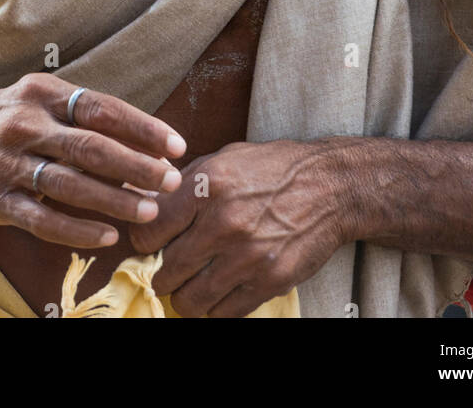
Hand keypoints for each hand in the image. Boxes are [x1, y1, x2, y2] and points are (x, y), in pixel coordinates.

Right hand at [0, 73, 186, 246]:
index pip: (102, 108)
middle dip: (137, 166)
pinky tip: (107, 236)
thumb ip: (84, 113)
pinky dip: (77, 230)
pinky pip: (42, 219)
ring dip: (114, 200)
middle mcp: (25, 125)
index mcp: (43, 93)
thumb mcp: (41, 98)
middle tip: (171, 181)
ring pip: (70, 185)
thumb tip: (145, 139)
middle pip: (91, 148)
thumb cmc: (9, 119)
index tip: (176, 145)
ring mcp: (8, 164)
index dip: (142, 128)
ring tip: (149, 211)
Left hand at [128, 138, 357, 316]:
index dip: (145, 242)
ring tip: (193, 285)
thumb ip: (183, 185)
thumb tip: (143, 206)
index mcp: (207, 185)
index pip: (149, 231)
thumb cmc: (272, 170)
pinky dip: (216, 308)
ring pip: (189, 301)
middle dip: (163, 274)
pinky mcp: (269, 282)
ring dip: (186, 297)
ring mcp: (247, 256)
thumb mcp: (223, 159)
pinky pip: (223, 314)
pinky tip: (220, 291)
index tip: (152, 245)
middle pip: (166, 272)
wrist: (329, 186)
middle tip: (171, 269)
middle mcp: (224, 222)